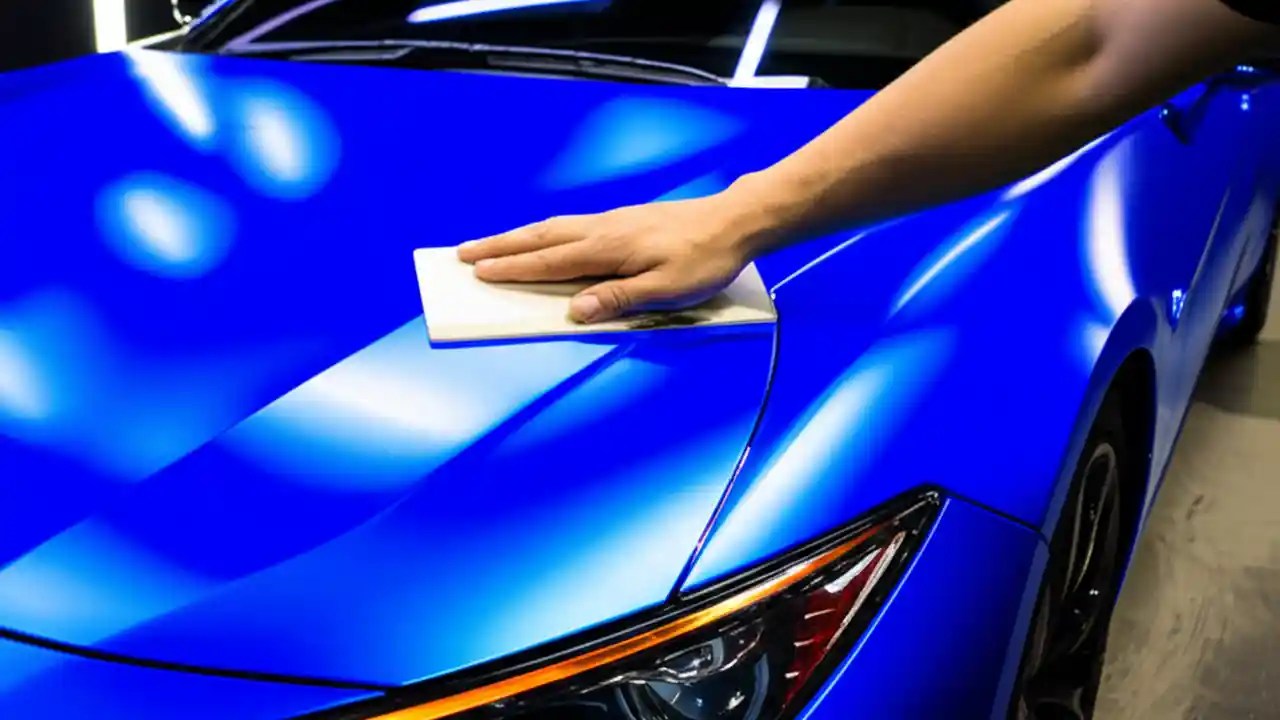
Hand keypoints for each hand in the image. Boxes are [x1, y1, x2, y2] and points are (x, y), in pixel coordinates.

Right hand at [457, 193, 770, 322]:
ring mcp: (611, 221)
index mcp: (608, 249)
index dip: (513, 268)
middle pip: (540, 237)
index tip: (478, 272)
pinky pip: (570, 224)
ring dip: (518, 236)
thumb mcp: (665, 289)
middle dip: (500, 247)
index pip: (550, 261)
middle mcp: (603, 229)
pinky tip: (543, 236)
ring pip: (553, 227)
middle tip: (464, 253)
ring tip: (491, 245)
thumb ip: (619, 299)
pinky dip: (545, 231)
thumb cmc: (704, 259)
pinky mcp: (622, 219)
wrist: (733, 221)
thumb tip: (575, 311)